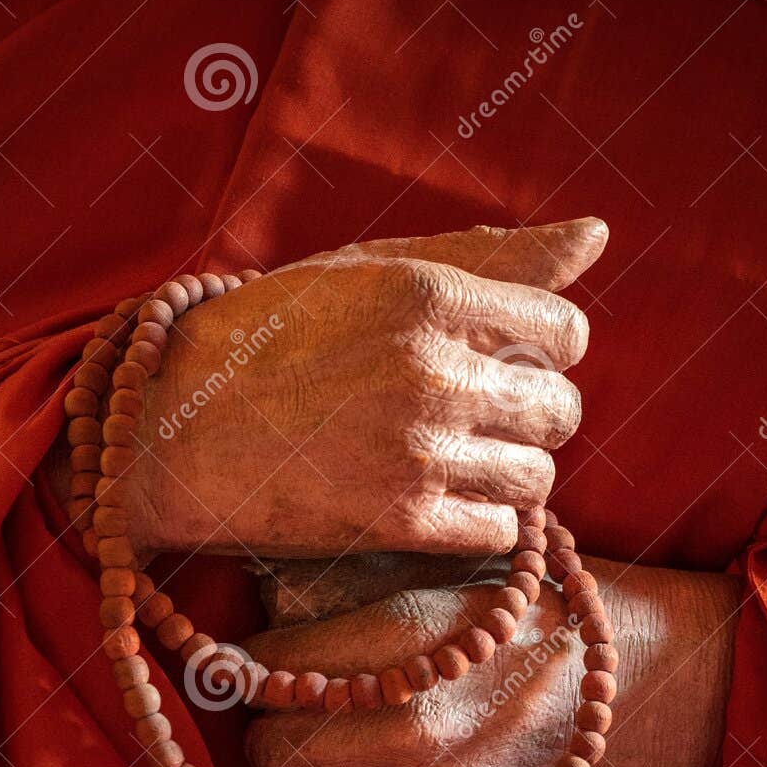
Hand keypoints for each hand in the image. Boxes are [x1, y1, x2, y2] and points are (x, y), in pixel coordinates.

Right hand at [122, 219, 606, 556]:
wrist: (169, 428)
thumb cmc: (268, 336)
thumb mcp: (368, 270)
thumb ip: (487, 256)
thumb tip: (597, 237)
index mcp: (428, 294)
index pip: (566, 331)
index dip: (543, 350)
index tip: (499, 359)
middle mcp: (434, 370)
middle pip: (561, 408)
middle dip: (529, 412)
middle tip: (472, 413)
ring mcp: (418, 451)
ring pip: (538, 475)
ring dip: (510, 470)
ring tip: (456, 457)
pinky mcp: (398, 522)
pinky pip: (501, 529)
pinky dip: (482, 518)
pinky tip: (437, 497)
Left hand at [242, 556, 739, 766]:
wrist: (669, 682)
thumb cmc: (559, 616)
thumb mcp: (459, 580)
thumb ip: (365, 610)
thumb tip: (267, 636)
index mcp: (406, 640)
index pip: (268, 670)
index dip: (255, 664)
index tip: (265, 660)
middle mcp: (412, 728)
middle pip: (271, 750)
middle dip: (271, 729)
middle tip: (294, 710)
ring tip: (330, 754)